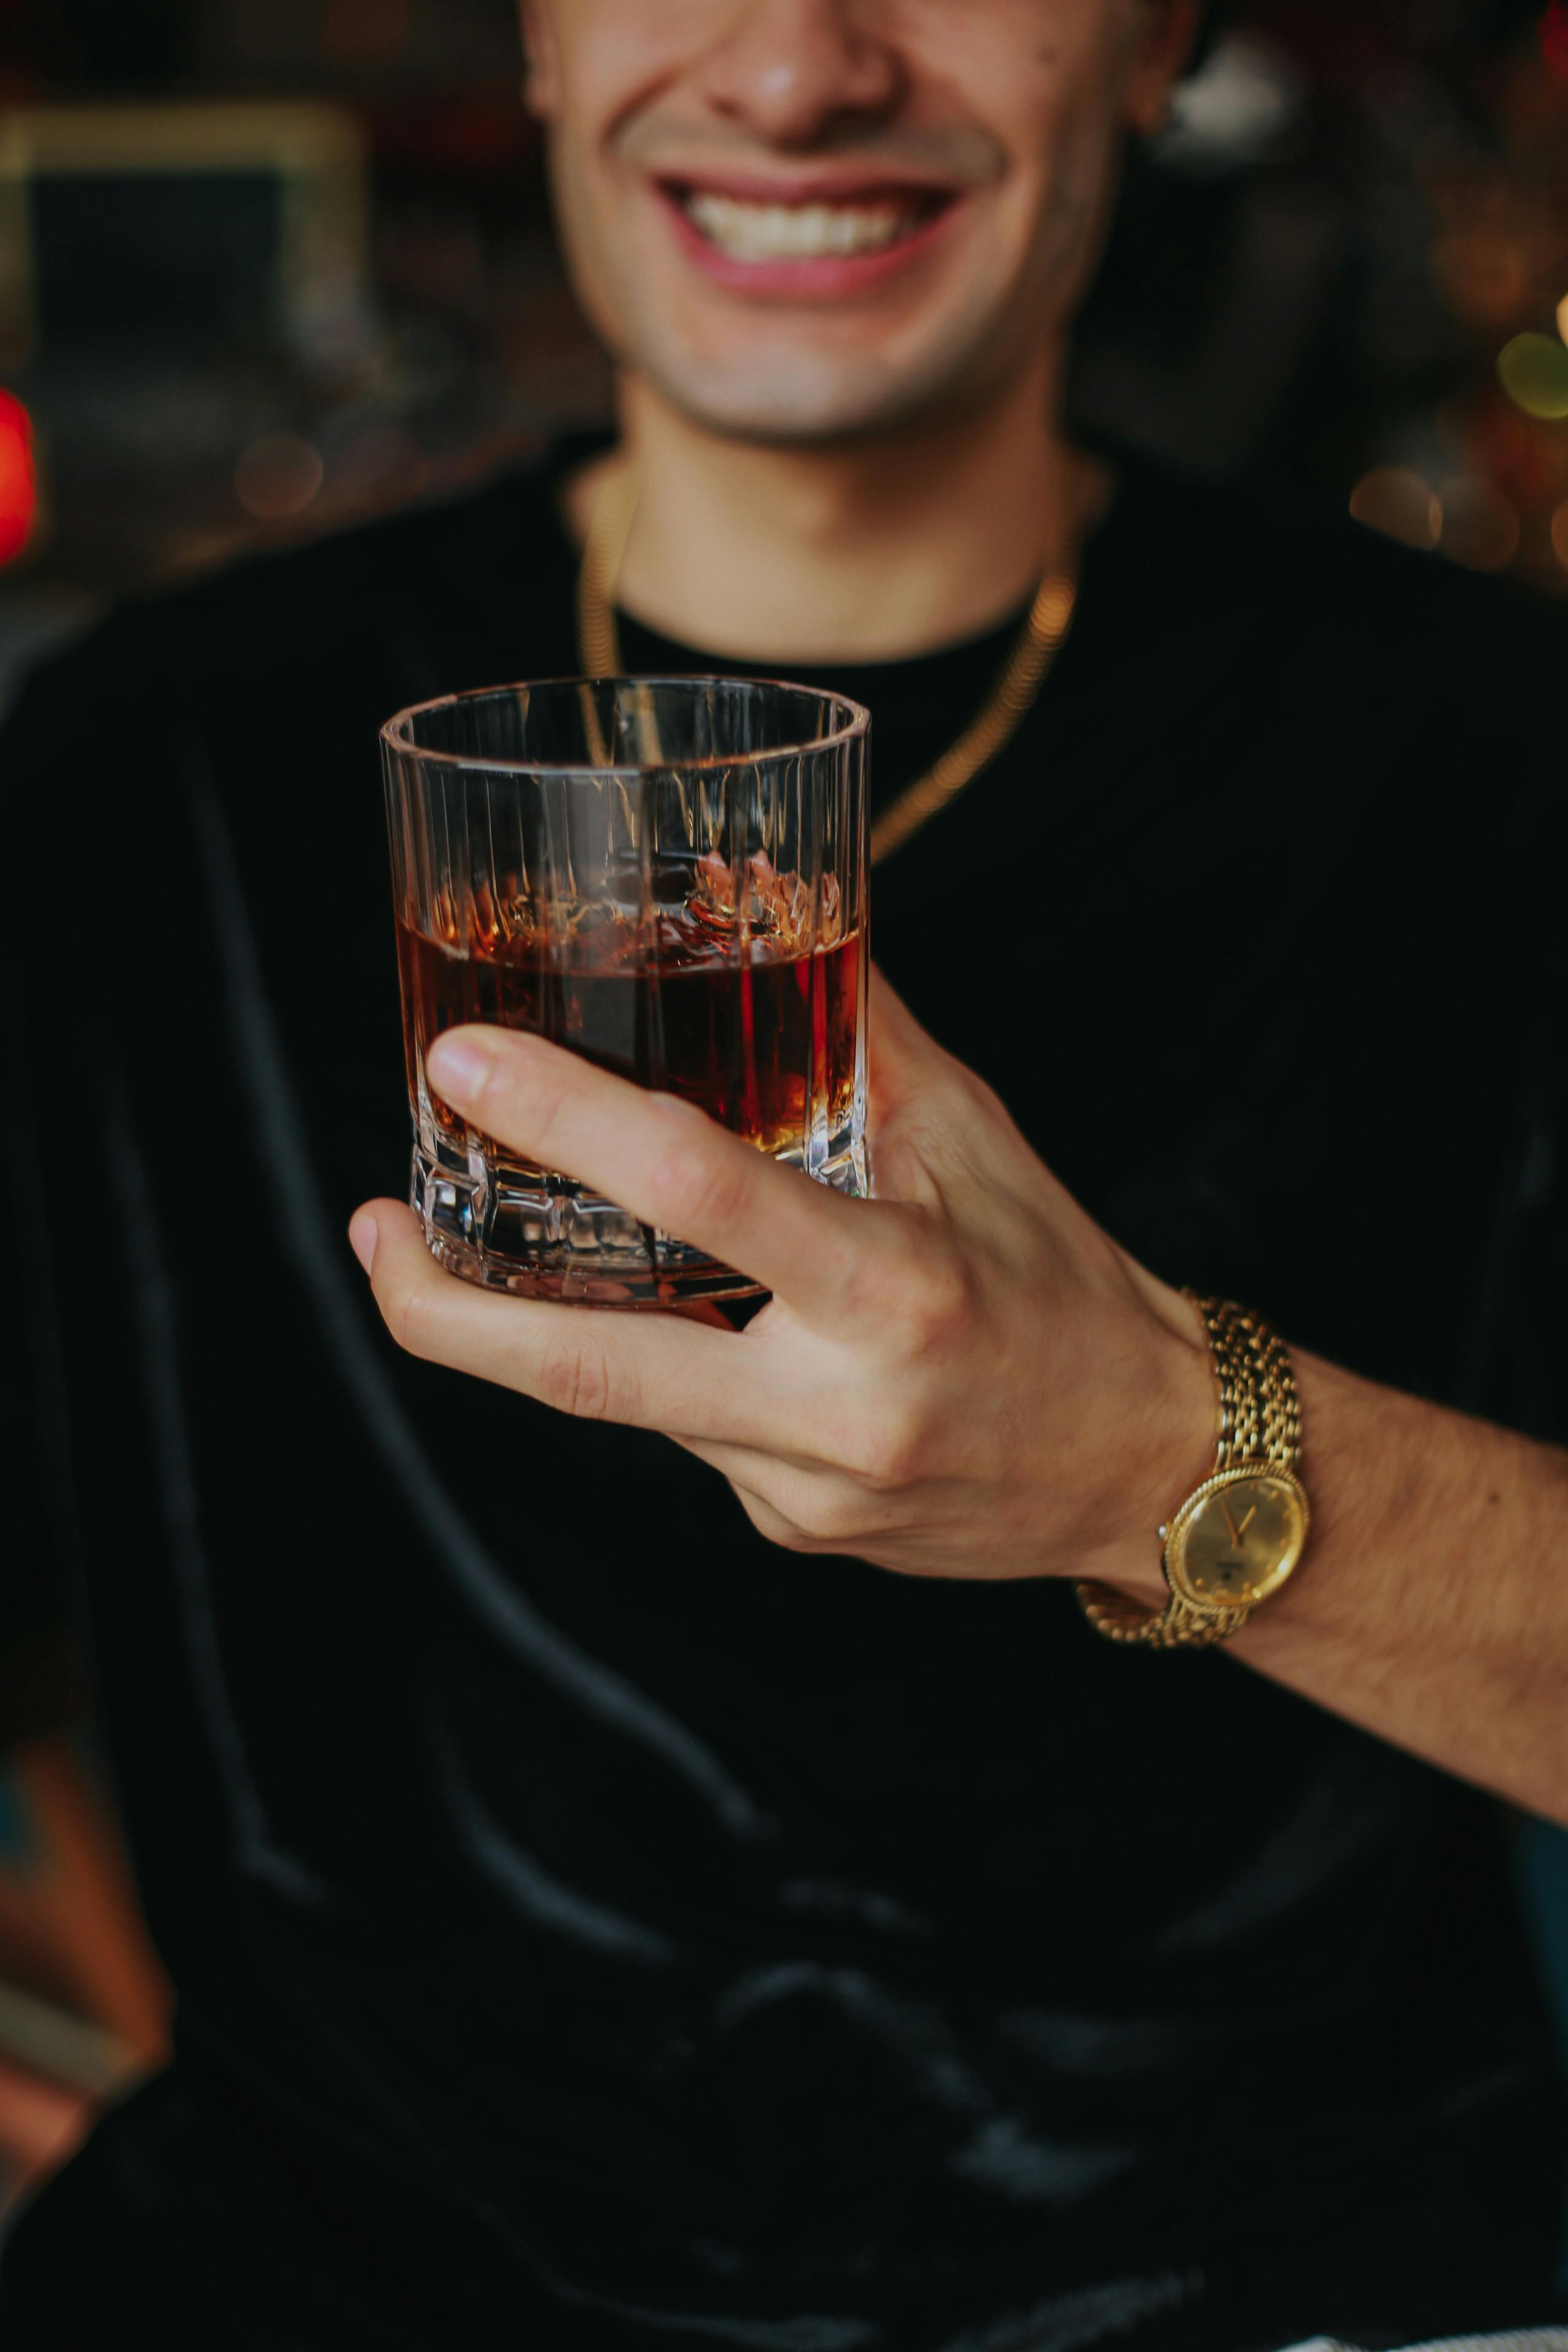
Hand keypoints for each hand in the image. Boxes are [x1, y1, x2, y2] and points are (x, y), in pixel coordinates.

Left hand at [350, 974, 1211, 1590]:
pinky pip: (688, 1434)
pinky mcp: (787, 1531)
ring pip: (631, 1395)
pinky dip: (665, 1363)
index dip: (566, 1122)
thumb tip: (769, 904)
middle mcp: (838, 1412)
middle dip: (442, 1309)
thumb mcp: (977, 1140)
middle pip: (586, 1371)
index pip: (700, 1195)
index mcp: (896, 1292)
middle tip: (366, 1229)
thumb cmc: (1065, 1284)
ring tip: (469, 1245)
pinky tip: (699, 1326)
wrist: (1154, 1470)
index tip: (459, 1065)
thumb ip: (861, 1030)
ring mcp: (802, 1493)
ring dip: (545, 1318)